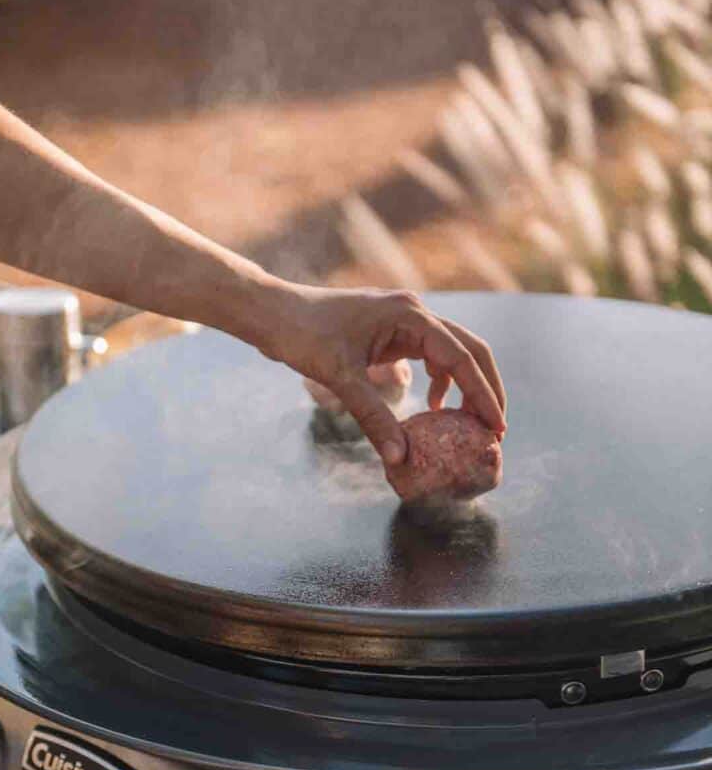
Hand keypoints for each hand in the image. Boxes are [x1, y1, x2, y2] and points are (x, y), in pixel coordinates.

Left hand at [272, 286, 506, 467]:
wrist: (274, 313)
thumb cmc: (303, 335)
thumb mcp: (341, 378)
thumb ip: (374, 418)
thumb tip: (400, 458)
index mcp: (410, 315)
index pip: (462, 357)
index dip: (483, 394)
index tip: (496, 426)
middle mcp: (414, 312)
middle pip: (469, 349)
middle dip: (485, 388)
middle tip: (495, 428)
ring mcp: (404, 320)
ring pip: (452, 353)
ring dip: (464, 386)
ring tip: (468, 423)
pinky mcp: (392, 331)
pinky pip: (430, 356)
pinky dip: (439, 381)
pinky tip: (432, 408)